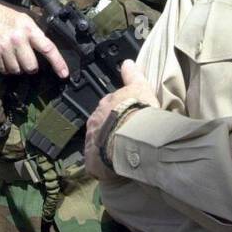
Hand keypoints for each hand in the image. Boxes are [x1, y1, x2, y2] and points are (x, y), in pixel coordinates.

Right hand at [0, 1, 69, 78]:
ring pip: (17, 70)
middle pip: (31, 67)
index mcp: (29, 29)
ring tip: (13, 56)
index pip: (48, 48)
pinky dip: (6, 67)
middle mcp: (17, 38)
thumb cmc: (7, 16)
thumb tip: (52, 45)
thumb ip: (38, 31)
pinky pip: (4, 70)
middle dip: (31, 66)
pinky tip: (4, 57)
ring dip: (17, 67)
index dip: (58, 63)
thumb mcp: (25, 17)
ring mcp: (4, 47)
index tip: (64, 73)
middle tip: (27, 59)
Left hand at [84, 60, 157, 180]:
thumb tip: (128, 62)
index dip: (116, 112)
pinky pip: (96, 163)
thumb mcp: (140, 88)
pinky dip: (102, 165)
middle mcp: (95, 120)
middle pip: (101, 124)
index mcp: (105, 104)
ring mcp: (92, 140)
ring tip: (119, 154)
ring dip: (105, 146)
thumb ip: (133, 76)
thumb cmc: (137, 111)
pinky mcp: (92, 160)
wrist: (131, 136)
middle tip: (124, 136)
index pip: (108, 107)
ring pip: (97, 143)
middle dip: (109, 129)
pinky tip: (111, 169)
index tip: (125, 117)